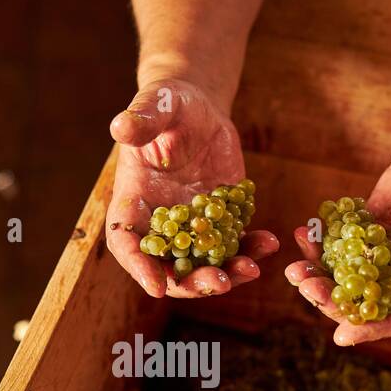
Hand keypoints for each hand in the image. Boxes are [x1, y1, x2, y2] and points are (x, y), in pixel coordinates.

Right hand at [107, 77, 278, 297]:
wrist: (199, 109)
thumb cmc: (170, 104)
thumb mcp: (157, 104)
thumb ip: (143, 118)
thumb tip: (121, 126)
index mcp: (133, 201)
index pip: (127, 242)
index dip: (138, 267)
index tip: (156, 286)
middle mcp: (160, 223)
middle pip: (168, 267)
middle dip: (192, 282)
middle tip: (219, 282)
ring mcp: (192, 227)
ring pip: (204, 265)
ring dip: (227, 274)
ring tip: (252, 269)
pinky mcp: (221, 222)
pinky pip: (234, 245)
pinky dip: (251, 249)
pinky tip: (269, 243)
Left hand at [285, 113, 390, 345]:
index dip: (376, 327)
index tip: (343, 335)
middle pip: (368, 300)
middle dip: (334, 301)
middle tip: (306, 287)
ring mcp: (385, 249)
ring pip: (348, 276)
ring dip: (319, 276)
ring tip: (293, 267)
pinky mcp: (368, 228)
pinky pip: (341, 244)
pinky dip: (320, 243)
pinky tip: (302, 231)